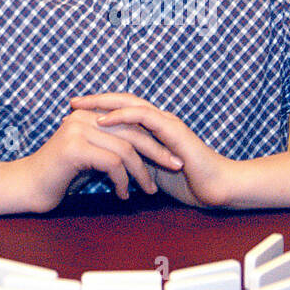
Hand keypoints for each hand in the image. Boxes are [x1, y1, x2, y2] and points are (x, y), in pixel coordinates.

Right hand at [17, 108, 182, 211]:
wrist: (27, 188)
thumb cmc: (59, 176)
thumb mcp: (90, 158)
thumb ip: (111, 149)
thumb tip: (142, 153)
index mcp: (90, 114)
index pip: (131, 122)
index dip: (154, 138)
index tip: (172, 154)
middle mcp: (85, 117)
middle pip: (133, 131)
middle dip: (157, 151)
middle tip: (175, 166)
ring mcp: (78, 130)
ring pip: (126, 148)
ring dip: (141, 172)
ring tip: (148, 189)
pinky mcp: (75, 148)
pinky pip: (112, 162)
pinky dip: (123, 180)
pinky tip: (122, 194)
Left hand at [68, 93, 237, 207]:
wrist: (217, 188)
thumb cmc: (190, 183)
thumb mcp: (152, 173)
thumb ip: (135, 165)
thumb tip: (113, 168)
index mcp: (155, 129)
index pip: (123, 111)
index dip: (100, 110)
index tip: (76, 114)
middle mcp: (160, 121)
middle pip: (123, 101)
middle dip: (96, 100)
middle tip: (72, 102)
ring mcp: (167, 123)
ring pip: (131, 104)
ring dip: (103, 103)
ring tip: (81, 106)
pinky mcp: (173, 131)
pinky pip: (143, 118)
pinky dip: (121, 116)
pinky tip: (103, 120)